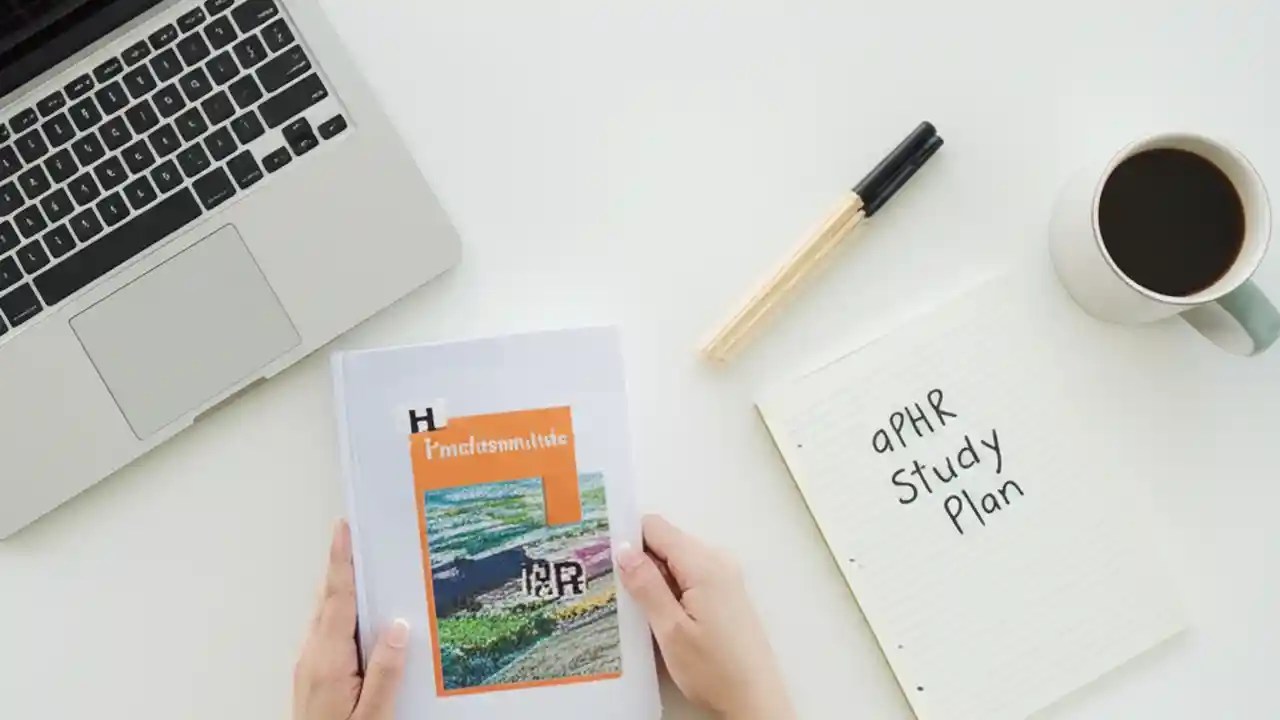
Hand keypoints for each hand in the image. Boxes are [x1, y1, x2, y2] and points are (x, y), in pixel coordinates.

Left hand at [293, 520, 410, 719]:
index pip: (338, 599)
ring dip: (342, 592)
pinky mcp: (312, 679)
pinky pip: (328, 636)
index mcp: (328, 661)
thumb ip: (385, 671)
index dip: (342, 561)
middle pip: (329, 602)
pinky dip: (342, 617)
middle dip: (342, 568)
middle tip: (357, 537)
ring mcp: (309, 668)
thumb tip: (396, 626)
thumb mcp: (373, 715)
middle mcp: (313, 658)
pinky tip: (360, 622)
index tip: (343, 529)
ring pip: (327, 619)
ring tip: (364, 571)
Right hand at [616, 515, 794, 719]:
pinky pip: (690, 576)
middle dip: (639, 561)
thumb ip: (646, 585)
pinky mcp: (726, 593)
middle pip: (666, 542)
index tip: (604, 558)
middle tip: (617, 592)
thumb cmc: (714, 669)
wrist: (755, 701)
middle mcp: (718, 561)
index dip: (628, 538)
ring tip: (635, 609)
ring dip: (654, 578)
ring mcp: (725, 576)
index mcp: (704, 564)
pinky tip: (659, 616)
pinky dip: (670, 589)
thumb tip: (623, 547)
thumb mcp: (671, 630)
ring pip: (676, 561)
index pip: (656, 527)